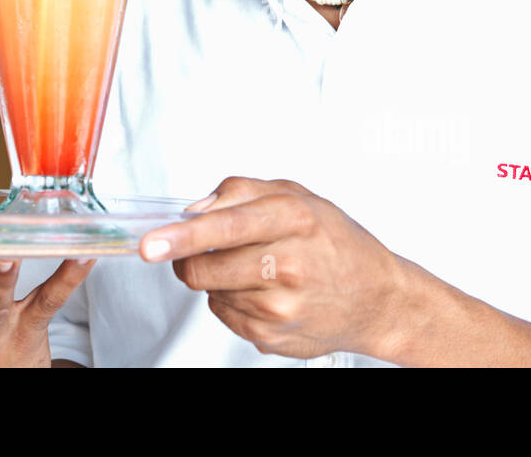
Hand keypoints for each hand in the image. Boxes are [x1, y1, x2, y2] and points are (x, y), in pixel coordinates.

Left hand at [139, 176, 406, 360]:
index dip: (182, 236)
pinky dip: (232, 300)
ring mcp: (280, 307)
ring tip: (256, 269)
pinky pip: (224, 314)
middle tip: (205, 250)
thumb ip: (240, 192)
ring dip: (218, 277)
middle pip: (203, 267)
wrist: (378, 300)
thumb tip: (193, 209)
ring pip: (210, 290)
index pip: (225, 227)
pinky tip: (265, 292)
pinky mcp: (272, 338)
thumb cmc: (336, 243)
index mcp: (293, 220)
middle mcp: (288, 265)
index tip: (152, 244)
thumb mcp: (297, 196)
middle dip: (189, 257)